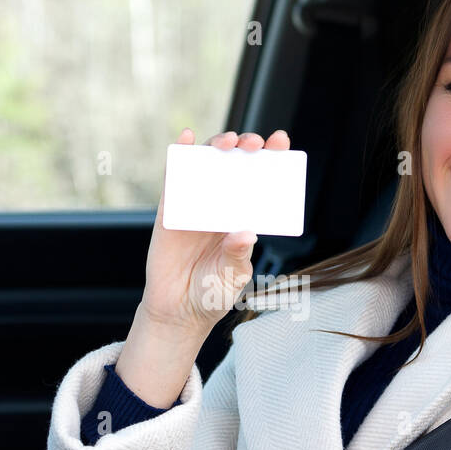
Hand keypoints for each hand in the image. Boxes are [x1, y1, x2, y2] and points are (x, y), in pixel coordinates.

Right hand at [139, 128, 290, 335]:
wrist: (178, 310)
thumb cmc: (212, 293)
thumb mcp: (234, 277)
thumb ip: (239, 256)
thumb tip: (245, 233)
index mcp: (242, 217)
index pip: (260, 181)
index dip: (271, 158)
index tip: (280, 142)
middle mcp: (221, 206)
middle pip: (235, 165)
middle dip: (246, 147)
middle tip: (253, 145)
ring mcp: (195, 205)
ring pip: (207, 165)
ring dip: (216, 145)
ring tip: (228, 142)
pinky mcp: (170, 210)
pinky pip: (174, 178)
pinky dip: (179, 155)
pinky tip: (187, 138)